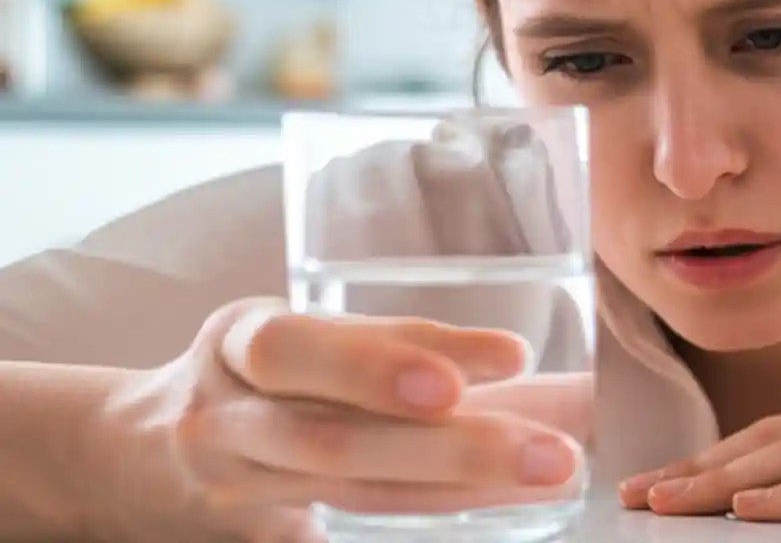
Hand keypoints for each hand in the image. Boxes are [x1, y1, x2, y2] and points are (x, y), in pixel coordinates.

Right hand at [86, 298, 588, 541]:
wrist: (144, 453)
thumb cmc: (258, 377)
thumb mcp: (303, 341)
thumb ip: (397, 342)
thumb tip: (528, 357)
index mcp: (238, 341)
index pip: (313, 344)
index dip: (403, 351)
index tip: (509, 355)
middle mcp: (227, 415)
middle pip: (331, 436)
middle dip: (449, 442)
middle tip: (552, 448)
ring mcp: (239, 485)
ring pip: (347, 488)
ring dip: (457, 484)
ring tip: (546, 472)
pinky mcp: (260, 533)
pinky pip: (351, 522)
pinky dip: (433, 510)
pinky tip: (502, 504)